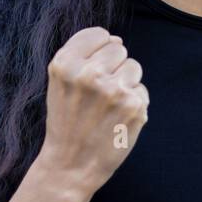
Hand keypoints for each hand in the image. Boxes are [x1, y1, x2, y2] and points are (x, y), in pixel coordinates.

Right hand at [36, 26, 149, 198]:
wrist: (70, 166)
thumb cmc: (66, 122)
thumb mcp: (59, 82)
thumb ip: (82, 55)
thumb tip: (116, 38)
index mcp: (65, 64)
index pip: (98, 35)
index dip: (98, 52)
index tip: (90, 72)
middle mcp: (89, 74)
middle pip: (119, 49)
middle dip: (113, 68)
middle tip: (98, 95)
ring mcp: (113, 90)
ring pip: (134, 67)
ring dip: (126, 84)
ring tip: (107, 107)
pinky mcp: (134, 106)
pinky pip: (142, 90)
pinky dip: (134, 104)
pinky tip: (117, 120)